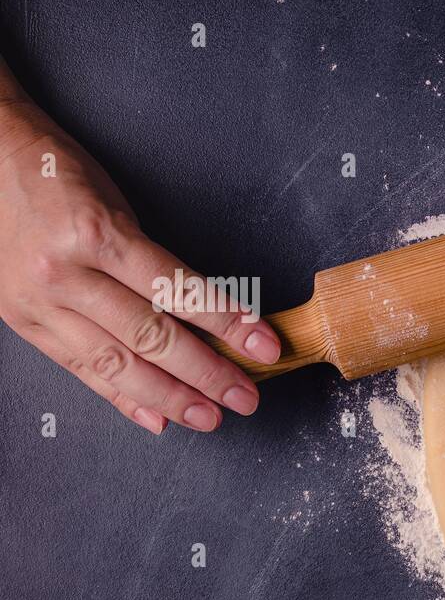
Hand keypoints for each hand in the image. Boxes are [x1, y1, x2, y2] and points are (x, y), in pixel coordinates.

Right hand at [0, 84, 279, 433]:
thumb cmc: (62, 180)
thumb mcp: (117, 208)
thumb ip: (155, 267)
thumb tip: (212, 322)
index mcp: (96, 234)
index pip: (176, 290)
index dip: (227, 323)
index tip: (264, 346)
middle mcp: (64, 273)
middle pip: (150, 334)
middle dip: (206, 373)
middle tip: (245, 397)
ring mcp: (39, 303)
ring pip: (117, 362)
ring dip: (171, 397)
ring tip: (211, 416)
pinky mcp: (24, 322)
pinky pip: (82, 369)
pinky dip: (123, 398)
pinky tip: (158, 419)